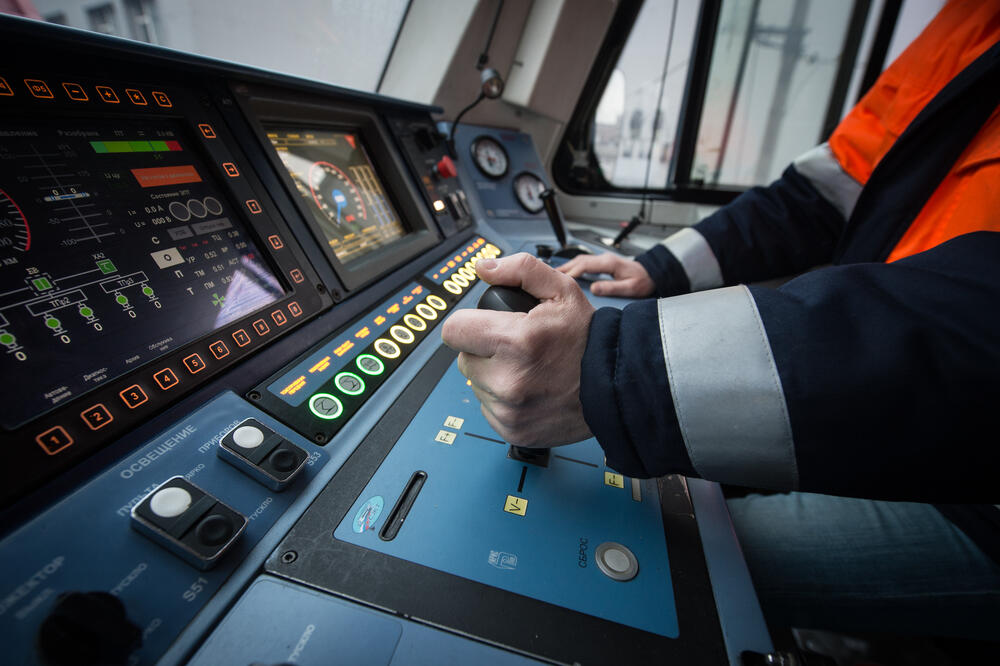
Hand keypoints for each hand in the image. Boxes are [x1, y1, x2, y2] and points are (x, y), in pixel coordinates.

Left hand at [441, 253, 594, 446]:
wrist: (615, 385)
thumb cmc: (587, 338)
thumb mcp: (561, 290)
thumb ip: (520, 270)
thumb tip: (483, 268)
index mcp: (515, 341)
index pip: (454, 330)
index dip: (469, 324)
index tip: (486, 326)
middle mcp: (507, 380)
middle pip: (463, 358)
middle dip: (484, 350)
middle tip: (516, 348)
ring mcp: (508, 410)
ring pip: (476, 384)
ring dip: (493, 375)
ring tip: (526, 369)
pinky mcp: (511, 430)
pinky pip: (488, 408)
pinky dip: (503, 400)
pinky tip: (529, 390)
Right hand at [557, 252, 654, 297]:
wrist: (652, 274)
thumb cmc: (644, 281)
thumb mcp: (630, 288)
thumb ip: (612, 288)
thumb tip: (594, 288)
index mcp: (609, 263)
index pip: (584, 265)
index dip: (570, 272)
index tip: (559, 279)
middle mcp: (604, 258)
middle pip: (578, 260)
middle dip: (563, 268)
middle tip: (548, 276)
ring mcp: (603, 259)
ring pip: (579, 260)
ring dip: (566, 266)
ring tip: (552, 275)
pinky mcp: (602, 263)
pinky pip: (583, 263)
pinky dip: (572, 267)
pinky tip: (566, 273)